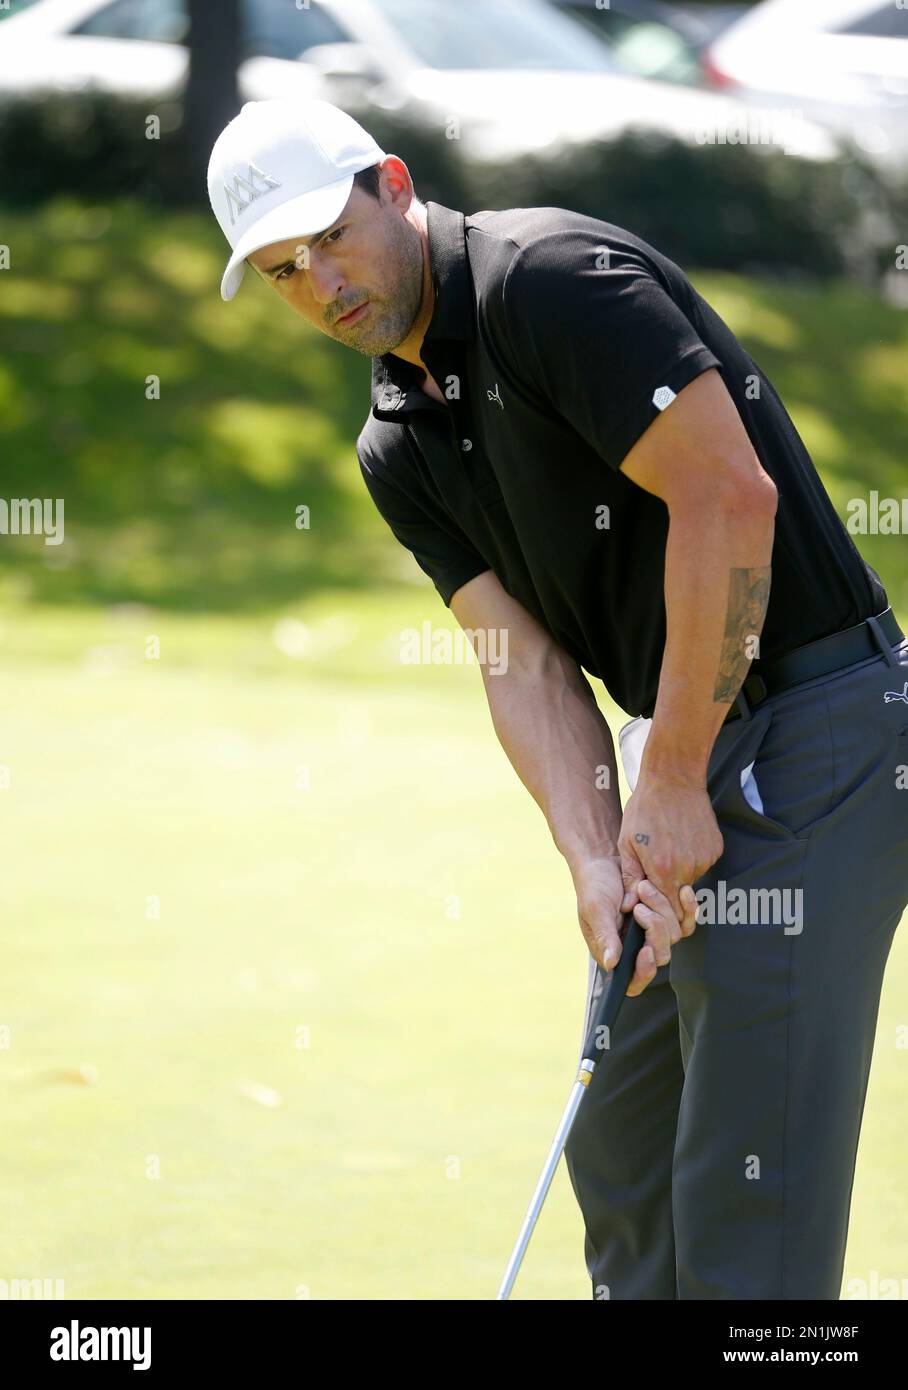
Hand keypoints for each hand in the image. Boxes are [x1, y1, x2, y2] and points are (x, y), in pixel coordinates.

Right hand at [571, 855, 694, 996]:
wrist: (606, 858)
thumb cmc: (594, 886)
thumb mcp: (595, 910)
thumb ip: (605, 936)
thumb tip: (611, 964)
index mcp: (615, 952)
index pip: (634, 980)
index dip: (644, 971)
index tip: (646, 951)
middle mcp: (636, 947)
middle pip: (660, 956)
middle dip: (654, 930)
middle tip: (638, 907)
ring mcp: (654, 932)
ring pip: (674, 936)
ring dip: (663, 910)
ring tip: (644, 888)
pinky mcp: (668, 916)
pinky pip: (687, 920)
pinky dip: (688, 907)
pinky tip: (683, 892)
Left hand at [618, 774, 722, 940]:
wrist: (674, 779)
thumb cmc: (644, 809)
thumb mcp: (627, 842)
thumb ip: (630, 878)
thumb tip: (629, 906)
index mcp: (664, 871)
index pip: (667, 910)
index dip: (659, 908)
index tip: (650, 898)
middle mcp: (689, 869)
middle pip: (680, 897)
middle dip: (668, 890)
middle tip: (656, 864)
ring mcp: (706, 858)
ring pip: (692, 879)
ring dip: (680, 872)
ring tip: (667, 846)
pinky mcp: (716, 848)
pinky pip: (702, 863)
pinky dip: (692, 857)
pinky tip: (682, 838)